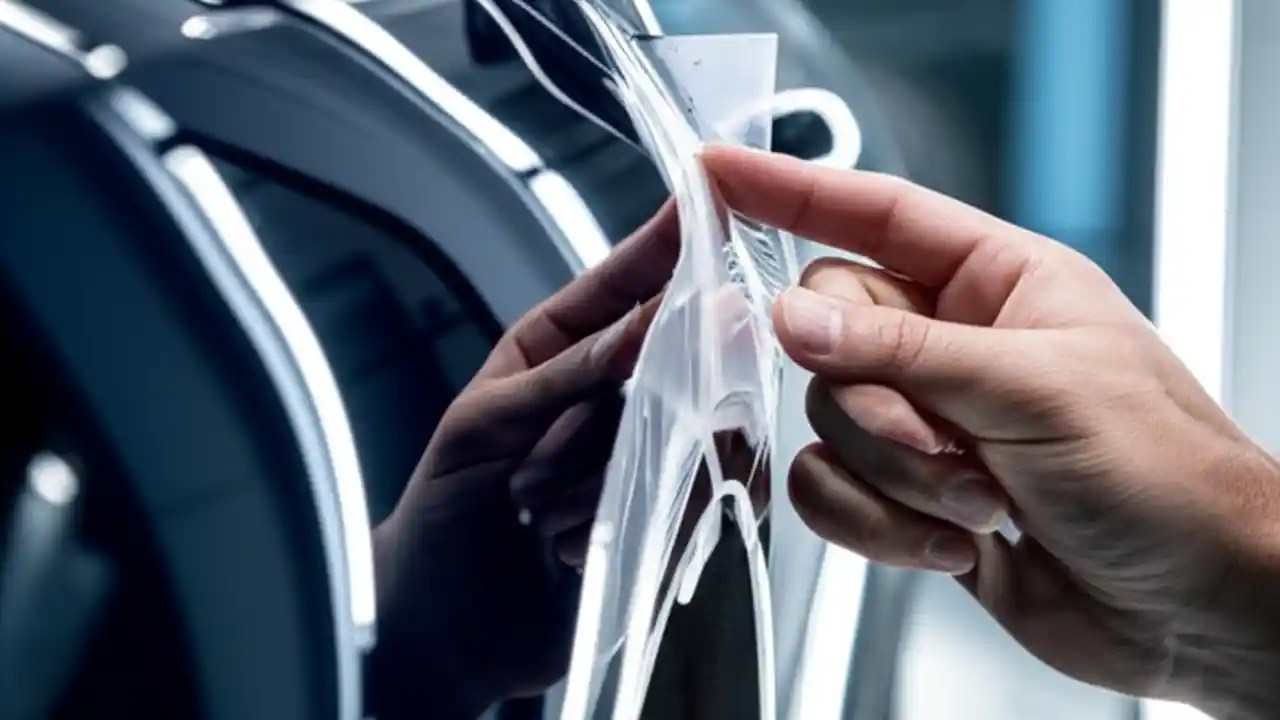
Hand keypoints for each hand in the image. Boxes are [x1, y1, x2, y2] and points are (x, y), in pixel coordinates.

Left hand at [367, 204, 676, 717]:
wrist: (450, 630)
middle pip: (675, 353)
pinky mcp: (670, 512)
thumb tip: (650, 321)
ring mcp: (645, 450)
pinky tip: (568, 546)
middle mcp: (612, 392)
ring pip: (690, 428)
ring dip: (605, 480)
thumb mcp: (484, 430)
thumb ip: (568, 375)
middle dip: (630, 401)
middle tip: (571, 447)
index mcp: (557, 350)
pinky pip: (701, 495)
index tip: (710, 196)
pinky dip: (639, 524)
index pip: (624, 280)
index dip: (667, 240)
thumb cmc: (445, 515)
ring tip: (535, 512)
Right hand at [704, 147, 1279, 717]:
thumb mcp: (1032, 389)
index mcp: (997, 283)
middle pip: (830, 336)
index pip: (874, 214)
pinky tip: (952, 544)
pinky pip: (829, 494)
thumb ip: (900, 352)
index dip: (791, 189)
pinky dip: (877, 526)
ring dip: (893, 476)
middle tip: (943, 440)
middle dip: (877, 403)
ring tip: (977, 502)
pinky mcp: (903, 498)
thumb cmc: (1163, 473)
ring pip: (824, 423)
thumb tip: (790, 318)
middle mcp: (949, 346)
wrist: (1195, 605)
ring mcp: (923, 424)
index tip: (718, 174)